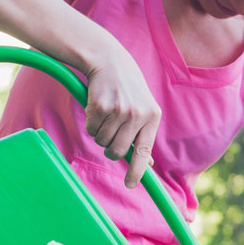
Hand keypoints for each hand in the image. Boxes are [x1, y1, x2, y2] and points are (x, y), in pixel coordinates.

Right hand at [82, 57, 160, 188]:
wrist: (110, 60)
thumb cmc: (128, 88)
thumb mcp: (144, 108)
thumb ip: (145, 134)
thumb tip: (148, 163)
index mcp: (152, 116)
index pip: (144, 152)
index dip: (137, 171)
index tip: (130, 184)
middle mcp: (137, 114)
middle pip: (117, 151)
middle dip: (110, 148)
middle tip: (110, 136)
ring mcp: (118, 110)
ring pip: (102, 141)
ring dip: (100, 134)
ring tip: (106, 116)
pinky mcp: (100, 107)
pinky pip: (91, 129)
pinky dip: (91, 123)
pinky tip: (97, 108)